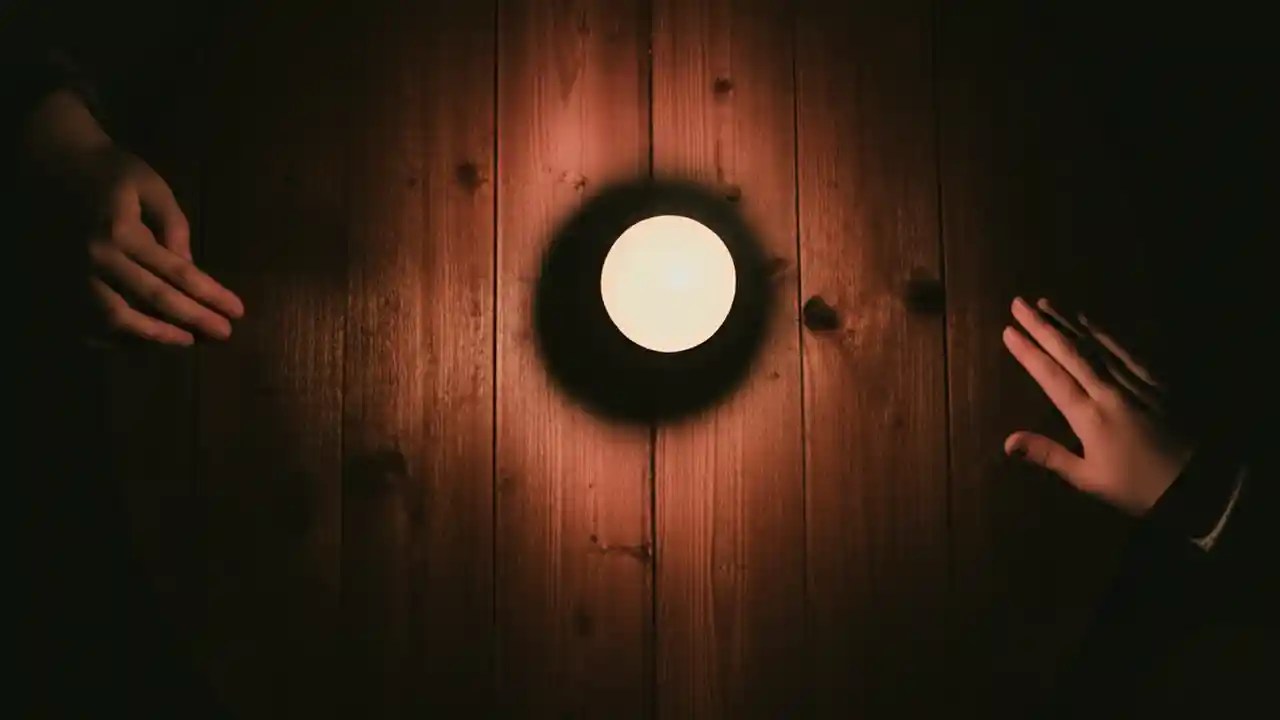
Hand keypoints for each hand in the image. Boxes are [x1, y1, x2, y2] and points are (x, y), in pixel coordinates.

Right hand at [22, 91, 243, 345]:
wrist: (54, 163)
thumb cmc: (112, 172)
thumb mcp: (152, 188)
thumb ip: (175, 228)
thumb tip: (192, 270)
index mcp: (123, 231)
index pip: (177, 272)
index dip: (210, 295)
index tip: (237, 311)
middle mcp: (97, 258)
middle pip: (153, 298)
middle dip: (193, 319)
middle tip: (223, 334)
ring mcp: (73, 273)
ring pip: (116, 318)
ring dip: (154, 335)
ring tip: (186, 341)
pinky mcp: (58, 281)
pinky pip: (84, 319)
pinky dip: (112, 336)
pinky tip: (139, 342)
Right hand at [1002, 297, 1193, 516]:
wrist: (1201, 482)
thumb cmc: (1138, 487)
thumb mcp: (1089, 479)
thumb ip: (1049, 455)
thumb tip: (1007, 442)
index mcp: (1089, 416)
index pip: (1051, 377)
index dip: (1028, 353)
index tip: (1008, 330)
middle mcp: (1109, 391)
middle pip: (1071, 352)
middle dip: (1042, 326)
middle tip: (1019, 304)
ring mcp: (1135, 382)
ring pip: (1096, 345)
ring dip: (1068, 323)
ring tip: (1047, 304)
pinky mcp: (1157, 380)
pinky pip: (1127, 349)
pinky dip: (1105, 332)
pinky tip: (1091, 321)